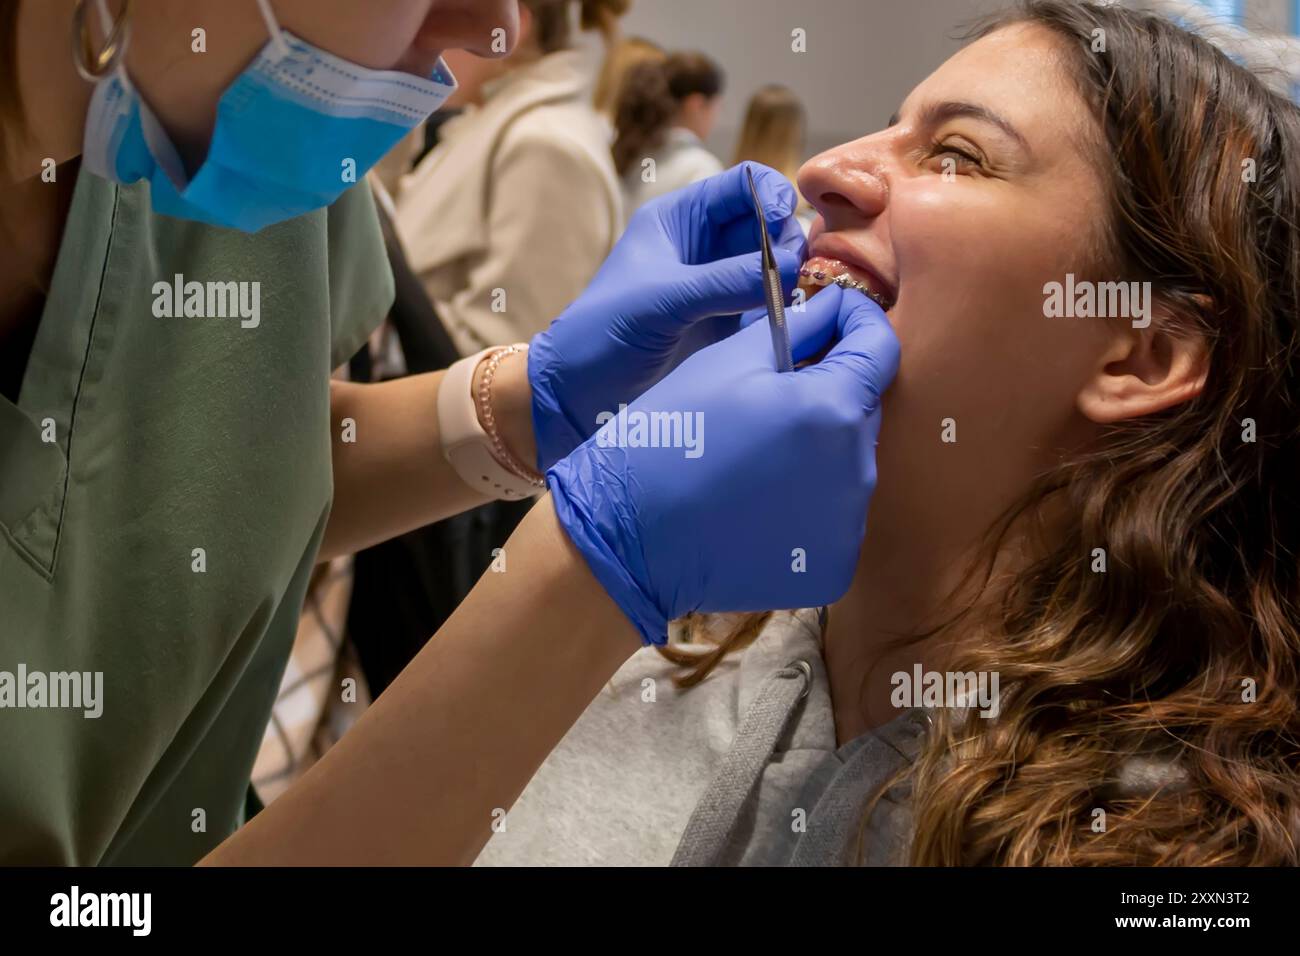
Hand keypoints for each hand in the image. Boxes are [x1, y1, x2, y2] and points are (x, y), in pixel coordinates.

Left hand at [528, 162, 805, 471]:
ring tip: (794, 298)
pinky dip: (789, 308)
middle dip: (789, 239)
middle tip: (793, 271)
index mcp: (681, 220)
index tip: (787, 220)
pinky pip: (773, 305)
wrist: (579, 394)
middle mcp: (705, 248)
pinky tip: (793, 319)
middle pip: (769, 224)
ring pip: (777, 265)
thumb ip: (724, 281)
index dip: (773, 194)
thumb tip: (788, 268)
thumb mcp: (661, 299)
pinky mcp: (730, 325)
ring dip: (794, 276)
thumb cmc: (603, 333)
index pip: (742, 186)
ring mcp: (720, 287)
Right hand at [546, 284, 899, 644]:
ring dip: (818, 452)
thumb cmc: (670, 437)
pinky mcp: (833, 570)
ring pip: (849, 467)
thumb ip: (798, 326)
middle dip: (830, 393)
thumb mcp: (727, 363)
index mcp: (832, 408)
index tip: (836, 316)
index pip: (880, 350)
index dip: (859, 322)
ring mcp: (847, 527)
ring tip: (757, 458)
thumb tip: (838, 304)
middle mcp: (856, 470)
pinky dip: (809, 508)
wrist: (630, 537)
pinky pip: (835, 522)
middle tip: (771, 397)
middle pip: (862, 412)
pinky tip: (760, 505)